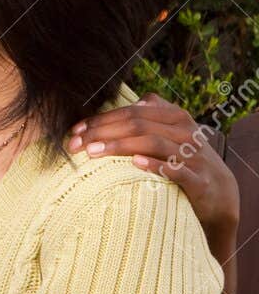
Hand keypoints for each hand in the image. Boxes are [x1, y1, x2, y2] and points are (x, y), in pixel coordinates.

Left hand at [69, 94, 239, 236]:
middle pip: (137, 125)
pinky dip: (155, 165)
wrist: (219, 193)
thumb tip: (135, 100)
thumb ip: (155, 114)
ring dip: (120, 146)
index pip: (131, 112)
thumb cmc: (184, 159)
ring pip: (153, 143)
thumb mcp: (173, 133)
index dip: (101, 120)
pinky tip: (135, 163)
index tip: (74, 131)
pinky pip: (176, 170)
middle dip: (102, 132)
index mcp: (175, 117)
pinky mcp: (199, 180)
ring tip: (94, 152)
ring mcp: (193, 155)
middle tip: (75, 144)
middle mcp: (184, 132)